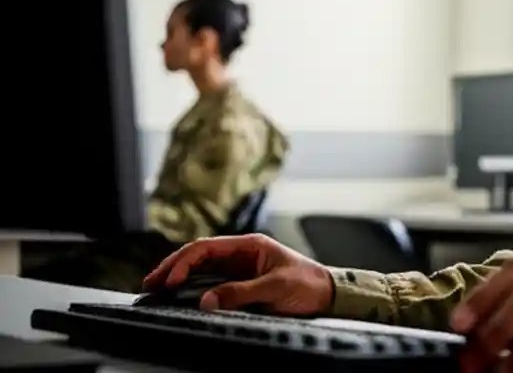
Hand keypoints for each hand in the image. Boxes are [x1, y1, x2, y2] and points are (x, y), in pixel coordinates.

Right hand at [142, 233, 333, 315]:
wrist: (328, 296)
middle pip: (198, 257)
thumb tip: (206, 301)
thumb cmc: (308, 284)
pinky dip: (192, 291)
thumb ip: (241, 293)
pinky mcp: (240, 286)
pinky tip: (178, 298)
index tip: (171, 280)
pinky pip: (211, 286)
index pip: (206, 247)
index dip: (184, 262)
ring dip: (178, 280)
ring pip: (201, 272)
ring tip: (156, 291)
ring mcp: (239, 270)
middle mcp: (240, 255)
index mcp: (249, 245)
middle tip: (149, 285)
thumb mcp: (275, 286)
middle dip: (172, 268)